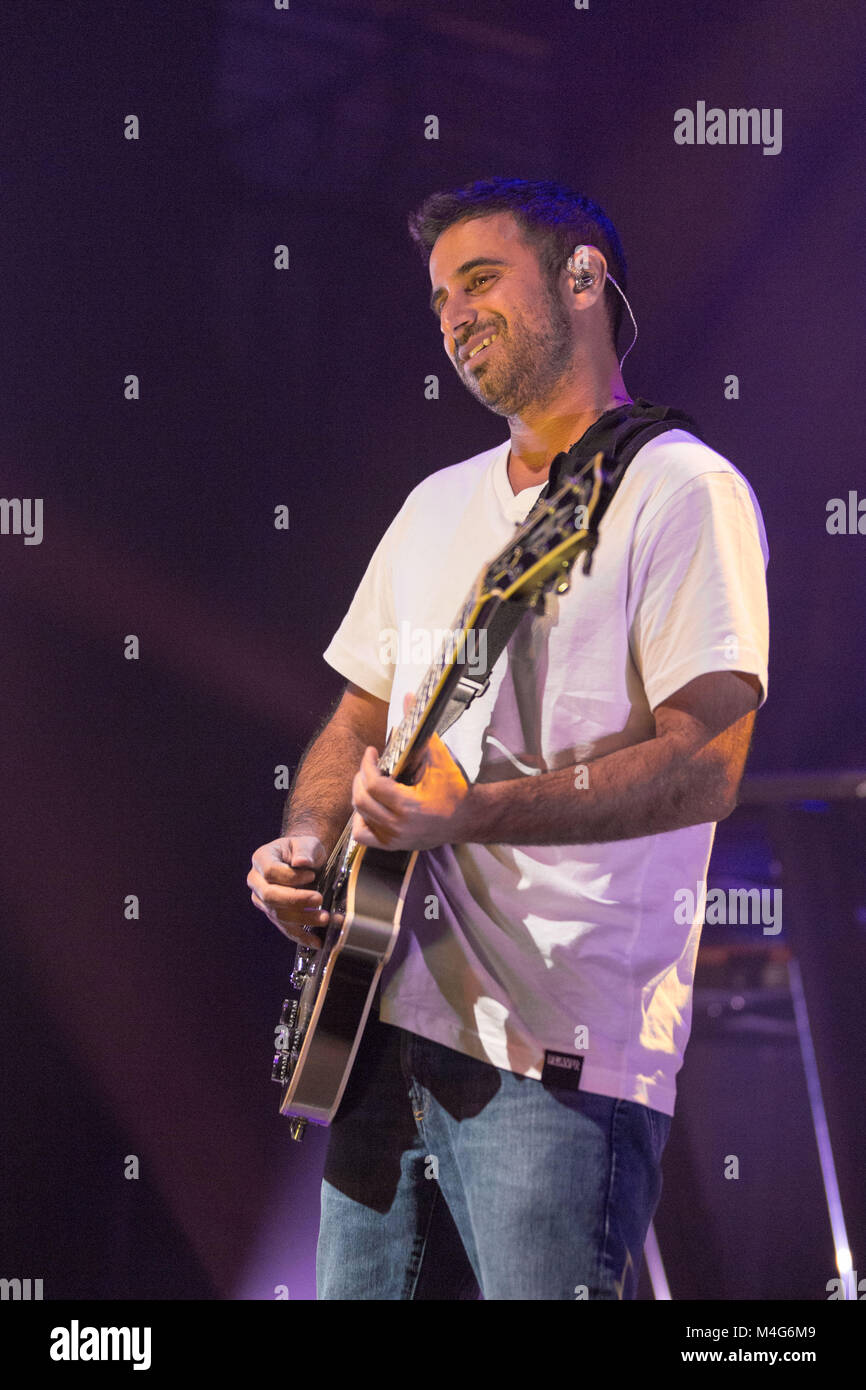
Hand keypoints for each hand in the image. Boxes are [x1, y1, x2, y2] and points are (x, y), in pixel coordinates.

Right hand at [248, 834, 328, 945]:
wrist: (304, 861)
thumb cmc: (304, 850)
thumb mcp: (307, 843)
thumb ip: (305, 850)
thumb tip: (301, 862)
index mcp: (261, 859)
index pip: (270, 872)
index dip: (291, 876)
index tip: (311, 875)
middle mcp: (257, 881)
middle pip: (270, 896)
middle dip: (296, 900)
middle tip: (319, 899)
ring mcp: (263, 901)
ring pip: (278, 914)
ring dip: (303, 918)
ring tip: (325, 918)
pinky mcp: (274, 915)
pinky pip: (285, 928)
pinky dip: (301, 936)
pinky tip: (316, 941)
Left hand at [350, 693, 472, 850]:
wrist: (469, 817)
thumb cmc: (456, 789)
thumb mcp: (440, 758)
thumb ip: (422, 730)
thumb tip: (408, 697)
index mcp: (409, 806)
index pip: (373, 785)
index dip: (367, 765)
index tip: (372, 752)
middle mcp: (400, 826)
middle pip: (362, 800)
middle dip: (361, 778)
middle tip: (369, 765)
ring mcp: (396, 839)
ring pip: (360, 817)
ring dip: (360, 796)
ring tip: (369, 783)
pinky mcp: (395, 846)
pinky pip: (363, 837)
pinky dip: (361, 821)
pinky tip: (371, 807)